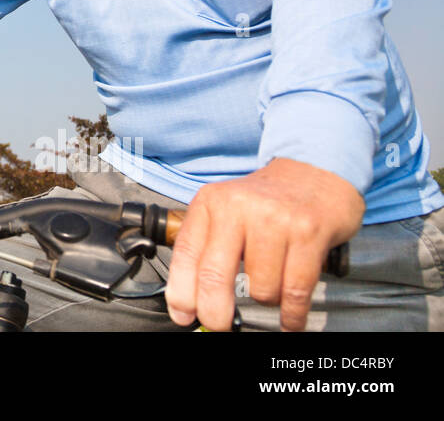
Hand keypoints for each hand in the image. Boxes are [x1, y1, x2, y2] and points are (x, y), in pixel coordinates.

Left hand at [164, 157, 364, 330]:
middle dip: (214, 311)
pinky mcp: (308, 232)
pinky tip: (290, 319)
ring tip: (272, 285)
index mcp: (211, 203)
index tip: (182, 315)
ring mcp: (274, 219)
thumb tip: (190, 300)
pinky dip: (292, 314)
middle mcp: (238, 207)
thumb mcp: (226, 210)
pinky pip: (295, 290)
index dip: (181, 293)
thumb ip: (208, 247)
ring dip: (266, 300)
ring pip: (260, 288)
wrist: (315, 170)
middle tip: (220, 325)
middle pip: (214, 276)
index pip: (186, 255)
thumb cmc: (268, 200)